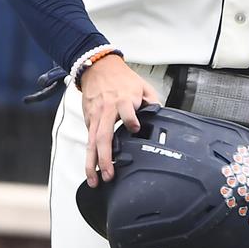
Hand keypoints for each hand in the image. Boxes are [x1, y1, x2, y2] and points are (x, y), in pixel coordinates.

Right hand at [79, 55, 158, 187]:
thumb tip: (160, 115)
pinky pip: (88, 139)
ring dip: (91, 163)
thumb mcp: (142, 86)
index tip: (135, 129)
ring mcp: (95, 117)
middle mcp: (107, 110)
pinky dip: (89, 155)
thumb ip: (152, 102)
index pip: (127, 112)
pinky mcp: (88, 119)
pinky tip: (91, 169)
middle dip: (105, 158)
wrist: (97, 67)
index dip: (131, 121)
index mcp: (123, 100)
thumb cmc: (121, 78)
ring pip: (91, 142)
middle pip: (103, 136)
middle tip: (109, 174)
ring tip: (94, 180)